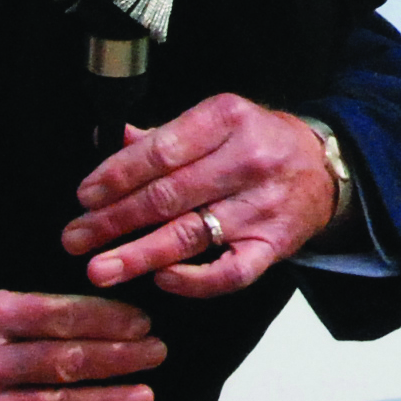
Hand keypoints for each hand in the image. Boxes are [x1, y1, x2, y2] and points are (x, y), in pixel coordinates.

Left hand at [65, 93, 340, 299]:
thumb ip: (165, 135)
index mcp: (227, 119)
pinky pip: (230, 273)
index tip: (85, 195)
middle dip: (115, 220)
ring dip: (138, 255)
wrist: (324, 168)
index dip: (118, 175)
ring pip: (191, 235)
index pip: (163, 151)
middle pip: (170, 196)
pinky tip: (161, 279)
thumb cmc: (258, 141)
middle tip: (76, 237)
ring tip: (99, 268)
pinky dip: (193, 281)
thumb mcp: (216, 122)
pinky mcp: (274, 245)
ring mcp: (262, 206)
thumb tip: (110, 138)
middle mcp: (248, 161)